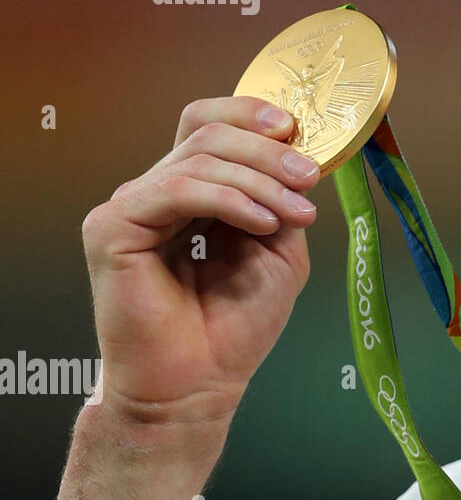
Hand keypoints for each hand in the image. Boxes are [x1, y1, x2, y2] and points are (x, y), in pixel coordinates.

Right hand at [80, 96, 320, 437]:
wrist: (199, 385)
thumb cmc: (234, 325)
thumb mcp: (279, 249)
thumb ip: (281, 199)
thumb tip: (299, 154)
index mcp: (193, 192)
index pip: (210, 125)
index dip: (250, 114)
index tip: (298, 129)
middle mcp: (158, 192)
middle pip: (208, 134)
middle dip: (268, 150)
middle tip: (309, 176)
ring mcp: (131, 207)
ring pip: (199, 158)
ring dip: (260, 180)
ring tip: (297, 212)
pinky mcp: (111, 228)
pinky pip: (175, 190)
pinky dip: (229, 199)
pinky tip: (262, 222)